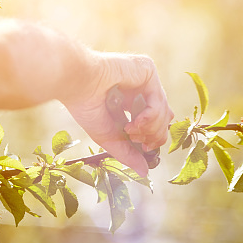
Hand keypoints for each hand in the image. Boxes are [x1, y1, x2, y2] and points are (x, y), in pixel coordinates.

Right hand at [60, 51, 173, 176]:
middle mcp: (141, 89)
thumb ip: (129, 153)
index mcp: (131, 102)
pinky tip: (135, 122)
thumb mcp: (110, 138)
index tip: (143, 148)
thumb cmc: (86, 108)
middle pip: (165, 119)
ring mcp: (145, 79)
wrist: (77, 84)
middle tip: (136, 139)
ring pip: (165, 112)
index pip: (156, 123)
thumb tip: (145, 173)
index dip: (154, 139)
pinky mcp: (147, 69)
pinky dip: (150, 117)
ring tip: (129, 130)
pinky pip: (159, 101)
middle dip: (154, 135)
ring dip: (150, 128)